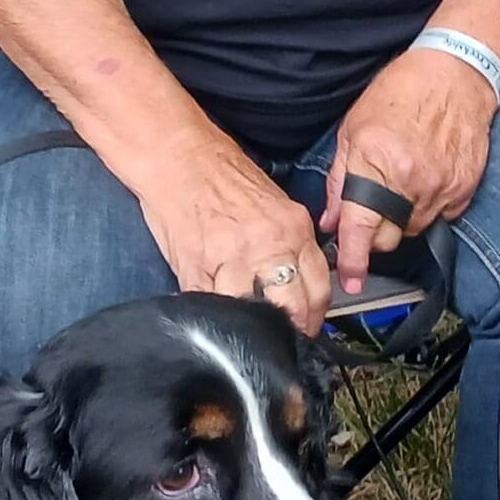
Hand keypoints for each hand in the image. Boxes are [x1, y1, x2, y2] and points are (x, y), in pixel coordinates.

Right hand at [131, 138, 331, 333]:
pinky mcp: (196, 271)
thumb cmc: (223, 177)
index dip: (315, 316)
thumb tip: (299, 281)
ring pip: (254, 316)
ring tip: (250, 336)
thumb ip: (291, 241)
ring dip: (253, 332)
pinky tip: (219, 323)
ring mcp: (232, 260)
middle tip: (285, 342)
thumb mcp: (274, 203)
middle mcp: (268, 245)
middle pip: (293, 307)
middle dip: (292, 330)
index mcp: (293, 228)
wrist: (179, 158)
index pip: (320, 286)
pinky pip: (211, 309)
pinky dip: (216, 321)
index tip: (308, 327)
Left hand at [324, 46, 497, 290]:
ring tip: (402, 182)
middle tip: (371, 211)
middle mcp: (410, 181)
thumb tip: (331, 220)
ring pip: (412, 230)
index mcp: (376, 163)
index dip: (352, 259)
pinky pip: (439, 217)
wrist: (457, 74)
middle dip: (374, 234)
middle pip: (387, 238)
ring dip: (401, 219)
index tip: (349, 280)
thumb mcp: (354, 128)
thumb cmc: (402, 92)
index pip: (360, 226)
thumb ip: (339, 179)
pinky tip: (425, 178)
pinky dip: (428, 207)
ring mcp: (441, 188)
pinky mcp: (464, 190)